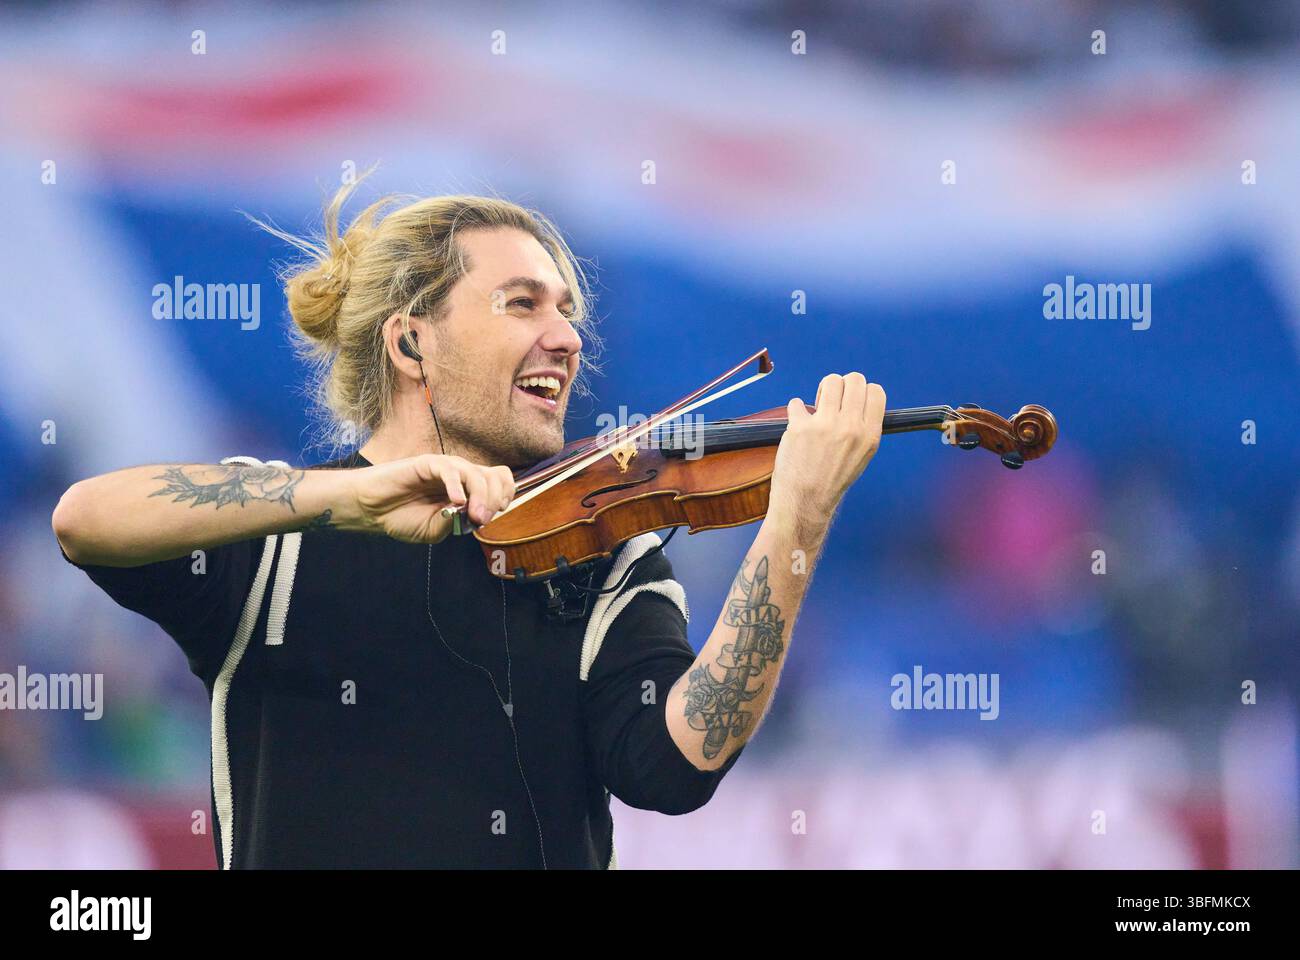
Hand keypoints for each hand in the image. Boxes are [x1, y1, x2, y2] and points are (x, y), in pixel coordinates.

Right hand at [347, 454, 515, 543]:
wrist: (372, 510)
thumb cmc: (403, 518)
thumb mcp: (436, 530)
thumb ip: (456, 523)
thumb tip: (474, 515)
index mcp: (468, 490)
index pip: (500, 481)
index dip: (505, 495)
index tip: (496, 514)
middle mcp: (460, 477)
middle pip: (495, 476)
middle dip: (496, 499)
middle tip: (482, 519)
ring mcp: (445, 468)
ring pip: (476, 473)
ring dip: (481, 496)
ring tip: (474, 516)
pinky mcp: (427, 464)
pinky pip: (450, 469)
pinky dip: (457, 486)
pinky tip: (455, 502)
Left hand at [768, 373, 885, 524]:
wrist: (806, 501)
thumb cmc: (832, 478)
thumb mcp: (861, 455)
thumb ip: (863, 427)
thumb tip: (857, 397)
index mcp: (870, 435)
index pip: (876, 392)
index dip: (863, 390)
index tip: (852, 399)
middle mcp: (851, 428)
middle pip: (854, 379)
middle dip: (843, 385)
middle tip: (833, 401)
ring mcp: (826, 426)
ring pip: (830, 381)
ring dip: (823, 389)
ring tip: (818, 406)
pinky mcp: (800, 427)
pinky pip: (797, 402)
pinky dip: (795, 409)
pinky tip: (798, 421)